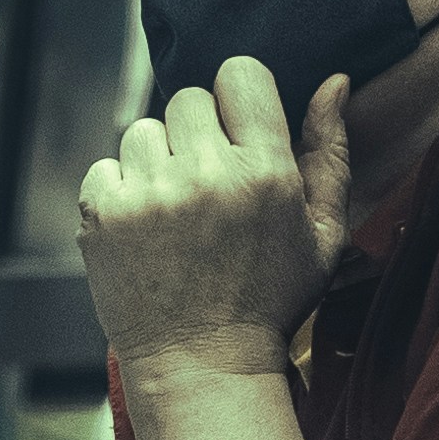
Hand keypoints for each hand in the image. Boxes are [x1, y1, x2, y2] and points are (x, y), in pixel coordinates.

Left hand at [78, 60, 352, 375]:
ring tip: (176, 213)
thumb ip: (331, 152)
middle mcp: (205, 174)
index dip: (238, 99)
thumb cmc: (270, 299)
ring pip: (144, 130)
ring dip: (158, 163)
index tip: (238, 134)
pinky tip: (145, 231)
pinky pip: (105, 165)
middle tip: (208, 187)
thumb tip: (335, 80)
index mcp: (264, 171)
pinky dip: (120, 192)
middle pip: (188, 99)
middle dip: (198, 135)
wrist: (202, 366)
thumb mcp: (322, 232)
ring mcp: (149, 194)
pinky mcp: (103, 214)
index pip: (239, 73)